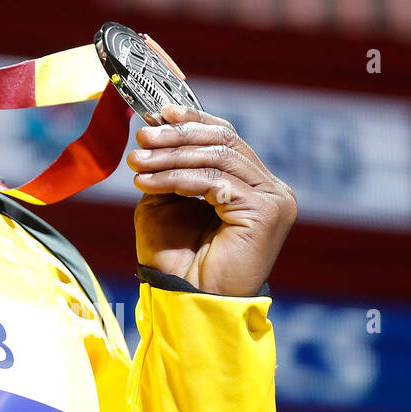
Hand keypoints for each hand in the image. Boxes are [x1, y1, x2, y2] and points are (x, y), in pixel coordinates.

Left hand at [126, 105, 297, 296]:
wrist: (185, 299)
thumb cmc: (175, 255)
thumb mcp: (166, 198)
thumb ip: (168, 164)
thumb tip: (156, 120)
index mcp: (251, 182)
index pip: (224, 136)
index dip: (192, 119)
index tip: (157, 112)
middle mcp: (270, 188)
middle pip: (222, 141)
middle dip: (176, 136)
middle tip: (141, 137)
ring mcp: (273, 199)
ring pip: (217, 158)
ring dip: (170, 157)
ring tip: (136, 162)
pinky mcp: (267, 212)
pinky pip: (215, 181)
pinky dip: (176, 178)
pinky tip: (147, 183)